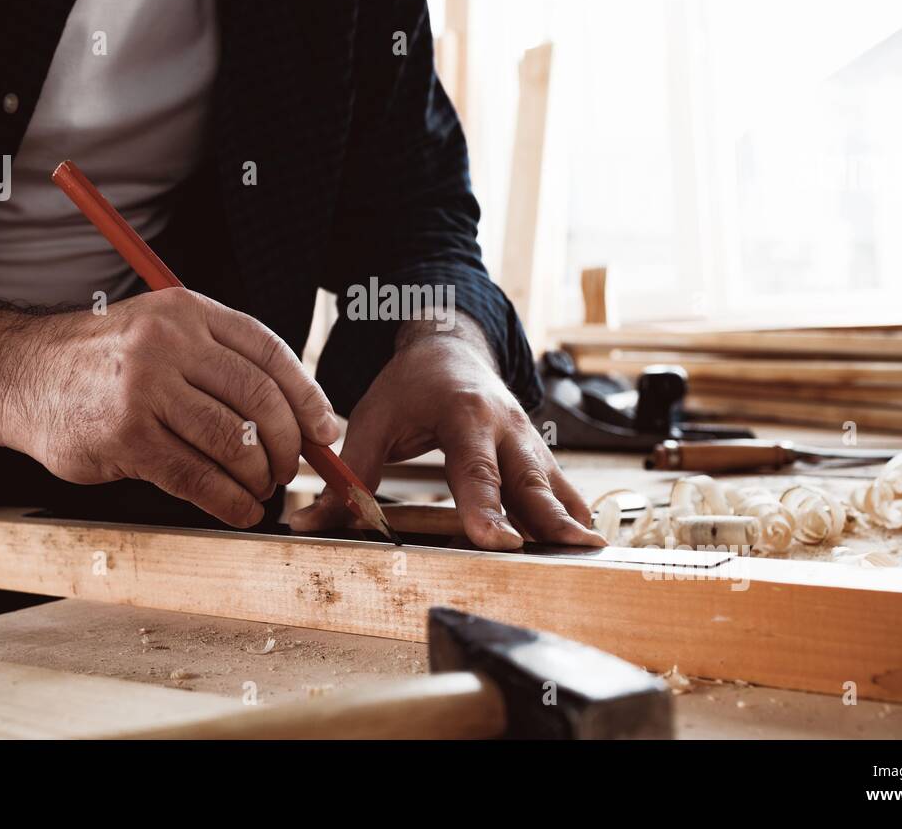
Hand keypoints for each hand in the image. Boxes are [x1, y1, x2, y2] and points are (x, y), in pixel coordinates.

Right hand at [0, 288, 338, 526]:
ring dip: (259, 476)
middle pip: (259, 399)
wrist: (23, 375)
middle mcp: (168, 344)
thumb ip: (220, 360)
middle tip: (289, 468)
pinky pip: (197, 478)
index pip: (269, 352)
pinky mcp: (125, 439)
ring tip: (261, 489)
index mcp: (187, 312)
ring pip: (233, 442)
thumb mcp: (161, 333)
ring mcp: (145, 391)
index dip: (306, 395)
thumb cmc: (104, 363)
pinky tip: (239, 510)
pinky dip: (229, 502)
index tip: (324, 429)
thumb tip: (299, 414)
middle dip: (286, 444)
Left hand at [288, 321, 604, 548]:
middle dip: (549, 518)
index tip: (495, 539)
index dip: (485, 505)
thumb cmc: (409, 386)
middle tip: (568, 551)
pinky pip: (562, 487)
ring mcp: (528, 440)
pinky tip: (589, 547)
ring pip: (554, 485)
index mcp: (464, 415)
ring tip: (592, 556)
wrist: (450, 346)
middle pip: (530, 479)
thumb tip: (309, 522)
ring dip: (572, 521)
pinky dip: (575, 514)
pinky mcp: (538, 454)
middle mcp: (506, 427)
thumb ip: (348, 474)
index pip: (476, 468)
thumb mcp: (373, 419)